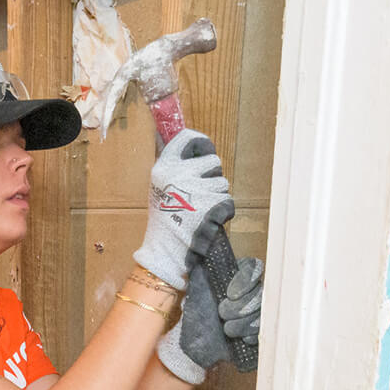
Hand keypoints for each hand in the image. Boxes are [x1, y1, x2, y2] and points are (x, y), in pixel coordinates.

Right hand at [132, 128, 234, 289]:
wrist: (165, 250)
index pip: (188, 139)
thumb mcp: (160, 187)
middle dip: (212, 176)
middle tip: (199, 193)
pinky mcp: (211, 206)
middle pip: (213, 161)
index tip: (202, 152)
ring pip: (223, 183)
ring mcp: (196, 190)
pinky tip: (210, 219)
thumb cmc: (164, 220)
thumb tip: (198, 150)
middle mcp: (180, 174)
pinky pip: (229, 201)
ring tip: (200, 209)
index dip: (200, 144)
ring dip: (217, 196)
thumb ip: (176, 168)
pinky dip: (224, 212)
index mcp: (164, 167)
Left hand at [157, 256, 262, 384]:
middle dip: (242, 306)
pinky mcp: (259, 331)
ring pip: (264, 312)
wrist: (194, 341)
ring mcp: (258, 312)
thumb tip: (209, 230)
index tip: (229, 294)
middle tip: (223, 313)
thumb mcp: (196, 283)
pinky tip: (243, 339)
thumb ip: (202, 258)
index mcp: (238, 276)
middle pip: (260, 292)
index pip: (254, 268)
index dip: (245, 280)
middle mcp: (252, 292)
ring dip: (246, 322)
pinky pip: (266, 330)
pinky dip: (254, 335)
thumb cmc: (195, 310)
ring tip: (228, 329)